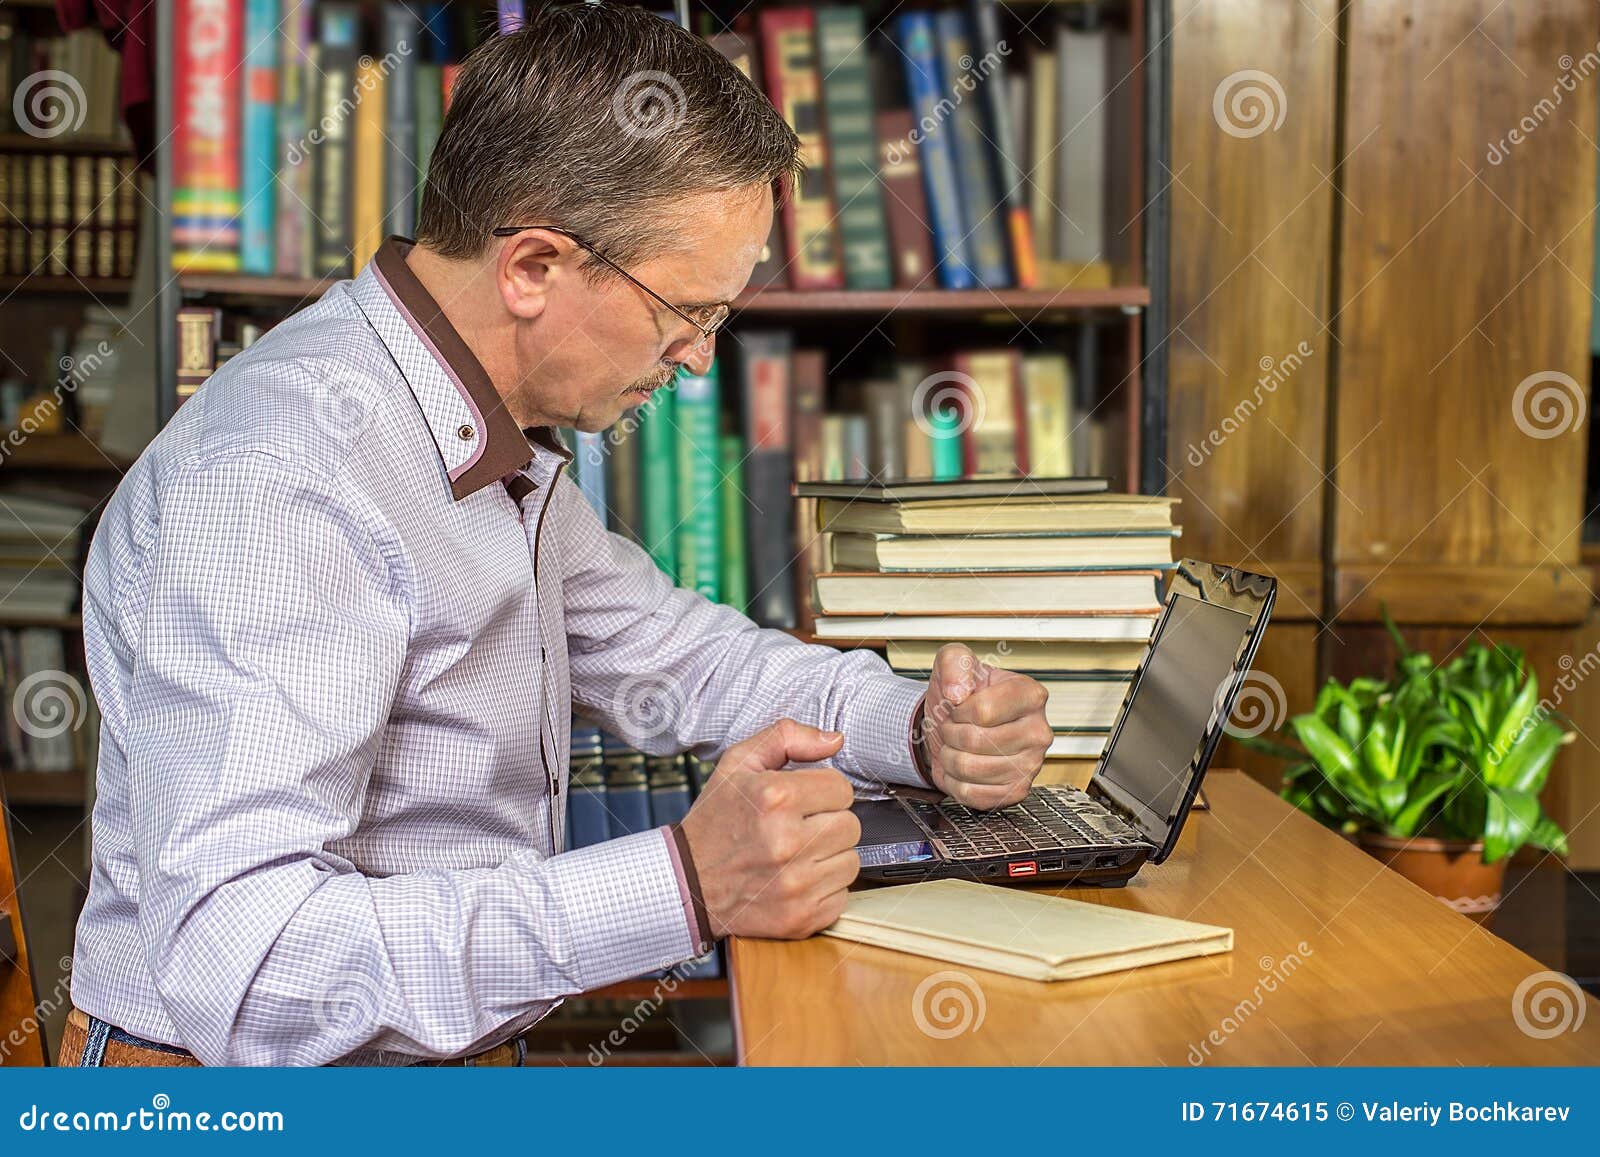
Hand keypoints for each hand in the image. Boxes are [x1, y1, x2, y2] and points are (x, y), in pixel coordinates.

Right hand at [678, 719, 860, 939]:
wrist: (686, 882)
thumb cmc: (715, 822)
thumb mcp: (738, 763)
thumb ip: (787, 737)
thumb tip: (836, 740)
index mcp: (775, 797)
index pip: (841, 788)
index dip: (822, 792)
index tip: (801, 802)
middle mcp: (787, 842)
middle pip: (851, 825)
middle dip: (827, 823)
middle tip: (797, 828)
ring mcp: (796, 884)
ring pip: (851, 861)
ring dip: (829, 857)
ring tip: (796, 854)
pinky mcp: (801, 918)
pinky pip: (842, 896)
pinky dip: (824, 889)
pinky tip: (796, 880)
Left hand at [917, 643, 1051, 809]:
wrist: (954, 725)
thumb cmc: (961, 694)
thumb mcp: (954, 661)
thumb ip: (955, 663)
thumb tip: (958, 692)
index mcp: (1030, 695)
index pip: (984, 711)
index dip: (959, 710)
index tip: (959, 704)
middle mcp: (1039, 731)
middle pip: (975, 741)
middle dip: (951, 733)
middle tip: (954, 726)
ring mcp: (1031, 765)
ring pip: (969, 768)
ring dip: (950, 756)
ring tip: (957, 744)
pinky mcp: (1017, 791)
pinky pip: (971, 794)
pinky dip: (955, 781)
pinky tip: (963, 765)